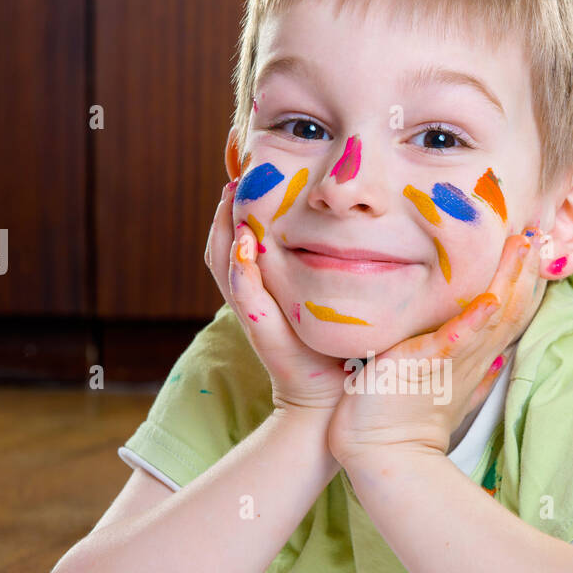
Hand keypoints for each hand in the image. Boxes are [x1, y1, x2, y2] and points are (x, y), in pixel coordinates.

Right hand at [204, 181, 347, 414]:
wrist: (333, 398)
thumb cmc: (339, 349)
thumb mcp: (329, 299)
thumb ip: (330, 269)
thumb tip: (353, 226)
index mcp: (264, 289)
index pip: (236, 242)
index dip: (233, 211)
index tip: (245, 174)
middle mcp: (253, 299)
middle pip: (220, 248)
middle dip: (221, 212)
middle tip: (233, 177)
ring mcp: (255, 314)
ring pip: (222, 266)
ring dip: (222, 231)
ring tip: (230, 196)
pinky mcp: (264, 333)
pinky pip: (245, 296)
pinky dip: (241, 272)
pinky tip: (246, 245)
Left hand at [326, 230, 543, 468]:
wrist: (382, 454)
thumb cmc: (398, 419)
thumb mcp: (435, 383)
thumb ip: (462, 366)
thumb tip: (495, 360)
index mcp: (472, 358)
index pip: (507, 313)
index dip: (524, 282)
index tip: (534, 249)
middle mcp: (471, 357)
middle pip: (511, 307)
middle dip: (526, 270)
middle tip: (538, 232)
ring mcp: (453, 361)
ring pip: (494, 314)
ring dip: (511, 279)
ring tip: (524, 244)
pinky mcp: (428, 364)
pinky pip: (458, 338)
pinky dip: (477, 319)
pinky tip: (492, 297)